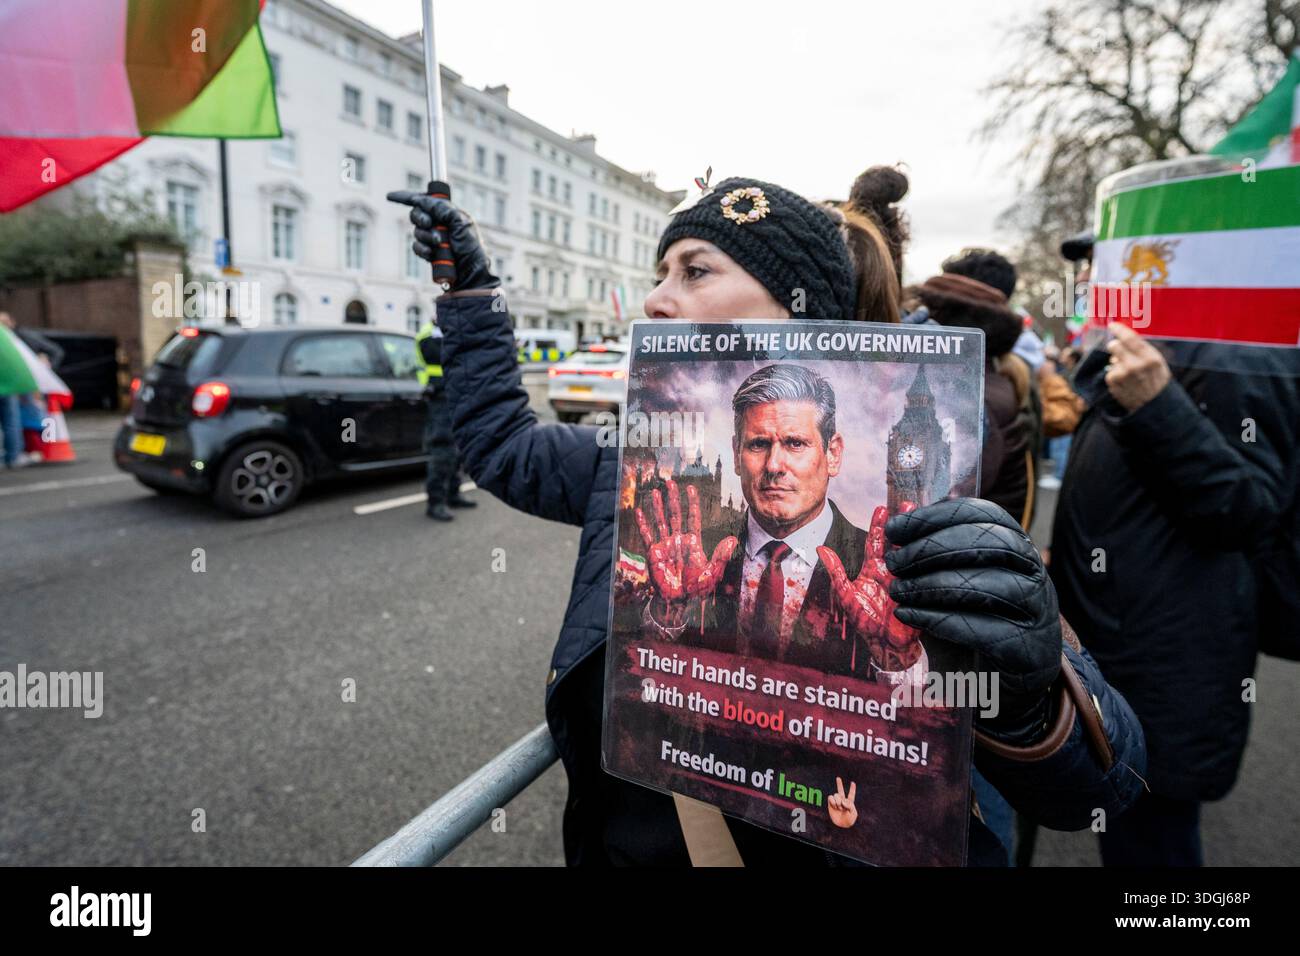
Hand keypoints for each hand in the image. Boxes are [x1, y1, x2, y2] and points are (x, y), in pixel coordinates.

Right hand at [385, 191, 498, 291]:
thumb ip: (442, 208)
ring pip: (416, 231)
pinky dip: (422, 249)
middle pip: (416, 214)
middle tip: (428, 223)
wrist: (471, 273)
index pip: (424, 200)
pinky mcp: (428, 253)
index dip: (406, 197)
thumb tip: (422, 199)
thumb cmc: (471, 248)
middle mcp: (438, 224)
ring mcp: (432, 238)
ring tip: (439, 243)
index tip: (391, 196)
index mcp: (447, 213)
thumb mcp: (461, 223)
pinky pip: (416, 247)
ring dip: (426, 236)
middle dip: (420, 217)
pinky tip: (431, 253)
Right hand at [634, 478, 738, 625]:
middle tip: (670, 482)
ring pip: (661, 521)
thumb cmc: (697, 589)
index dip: (691, 503)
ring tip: (656, 491)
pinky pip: (648, 535)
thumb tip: (732, 540)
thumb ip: (721, 556)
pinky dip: (643, 524)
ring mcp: (665, 545)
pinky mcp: (653, 554)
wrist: (678, 602)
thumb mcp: (713, 573)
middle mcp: (678, 540)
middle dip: (673, 499)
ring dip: (658, 507)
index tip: (690, 488)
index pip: (692, 518)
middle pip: (675, 514)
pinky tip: (639, 512)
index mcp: (693, 543)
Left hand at [817, 503, 923, 672]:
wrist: (886, 645)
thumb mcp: (845, 595)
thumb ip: (835, 572)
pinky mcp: (920, 589)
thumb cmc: (865, 620)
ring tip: (921, 519)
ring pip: (913, 551)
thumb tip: (819, 548)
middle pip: (898, 540)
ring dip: (917, 535)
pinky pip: (925, 571)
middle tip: (907, 504)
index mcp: (874, 568)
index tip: (881, 508)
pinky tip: (933, 544)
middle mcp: (892, 569)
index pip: (877, 541)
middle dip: (903, 522)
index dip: (879, 525)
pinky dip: (929, 558)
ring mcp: (908, 577)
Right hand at [827, 777, 857, 828]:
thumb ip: (850, 805)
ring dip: (838, 801)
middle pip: (841, 791)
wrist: (842, 825)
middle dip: (839, 784)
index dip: (852, 789)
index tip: (853, 783)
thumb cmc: (849, 819)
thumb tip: (842, 801)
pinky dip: (833, 801)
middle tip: (838, 778)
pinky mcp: (830, 803)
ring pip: (836, 794)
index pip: (851, 794)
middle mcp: (842, 800)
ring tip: (839, 807)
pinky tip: (835, 806)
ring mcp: (836, 802)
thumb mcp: (853, 813)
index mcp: (850, 802)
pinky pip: (830, 797)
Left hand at [884, 498, 1061, 735]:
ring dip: (932, 585)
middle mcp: (1034, 571)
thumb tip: (895, 524)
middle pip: (986, 544)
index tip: (895, 528)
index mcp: (1018, 545)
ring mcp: (1036, 609)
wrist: (1012, 676)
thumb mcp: (959, 579)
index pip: (982, 514)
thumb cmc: (978, 619)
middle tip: (894, 564)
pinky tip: (909, 615)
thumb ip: (934, 555)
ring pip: (987, 585)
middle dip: (931, 549)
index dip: (935, 517)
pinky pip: (981, 629)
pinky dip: (938, 619)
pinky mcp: (1026, 647)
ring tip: (899, 591)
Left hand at [1104, 322, 1169, 411]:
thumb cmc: (1156, 380)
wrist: (1154, 405)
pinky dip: (1115, 374)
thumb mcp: (1157, 362)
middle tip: (1117, 348)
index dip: (1119, 330)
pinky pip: (1109, 372)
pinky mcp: (1114, 383)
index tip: (1112, 325)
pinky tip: (1124, 381)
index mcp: (1150, 358)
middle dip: (1114, 345)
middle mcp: (1136, 365)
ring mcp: (1123, 375)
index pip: (1130, 338)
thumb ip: (1143, 349)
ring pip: (1112, 359)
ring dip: (1116, 363)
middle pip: (1114, 346)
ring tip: (1128, 373)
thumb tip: (1124, 336)